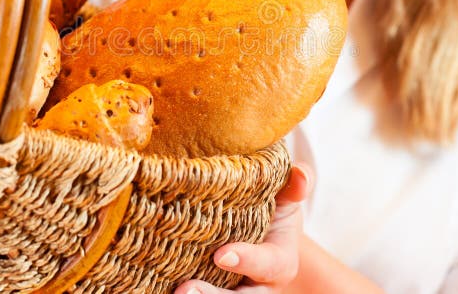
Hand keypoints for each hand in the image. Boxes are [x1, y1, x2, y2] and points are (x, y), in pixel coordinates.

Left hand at [174, 163, 312, 293]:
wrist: (260, 225)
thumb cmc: (274, 207)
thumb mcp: (287, 194)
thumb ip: (295, 185)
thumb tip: (299, 175)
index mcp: (281, 260)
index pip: (268, 264)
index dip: (247, 260)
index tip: (221, 255)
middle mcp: (259, 286)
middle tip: (186, 290)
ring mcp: (234, 292)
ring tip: (174, 293)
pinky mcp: (212, 290)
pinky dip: (175, 291)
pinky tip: (158, 288)